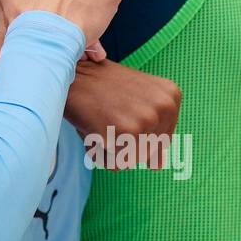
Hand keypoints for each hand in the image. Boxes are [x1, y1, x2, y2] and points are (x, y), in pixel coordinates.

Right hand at [64, 61, 181, 167]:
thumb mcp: (135, 99)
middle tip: (108, 116)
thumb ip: (152, 131)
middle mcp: (164, 106)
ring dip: (110, 149)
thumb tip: (157, 165)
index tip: (121, 112)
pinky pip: (114, 164)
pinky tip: (93, 129)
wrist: (69, 74)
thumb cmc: (98, 87)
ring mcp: (146, 119)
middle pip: (148, 153)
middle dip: (124, 143)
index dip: (136, 134)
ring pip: (131, 161)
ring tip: (101, 122)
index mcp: (171, 95)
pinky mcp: (126, 133)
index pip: (162, 140)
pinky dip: (99, 153)